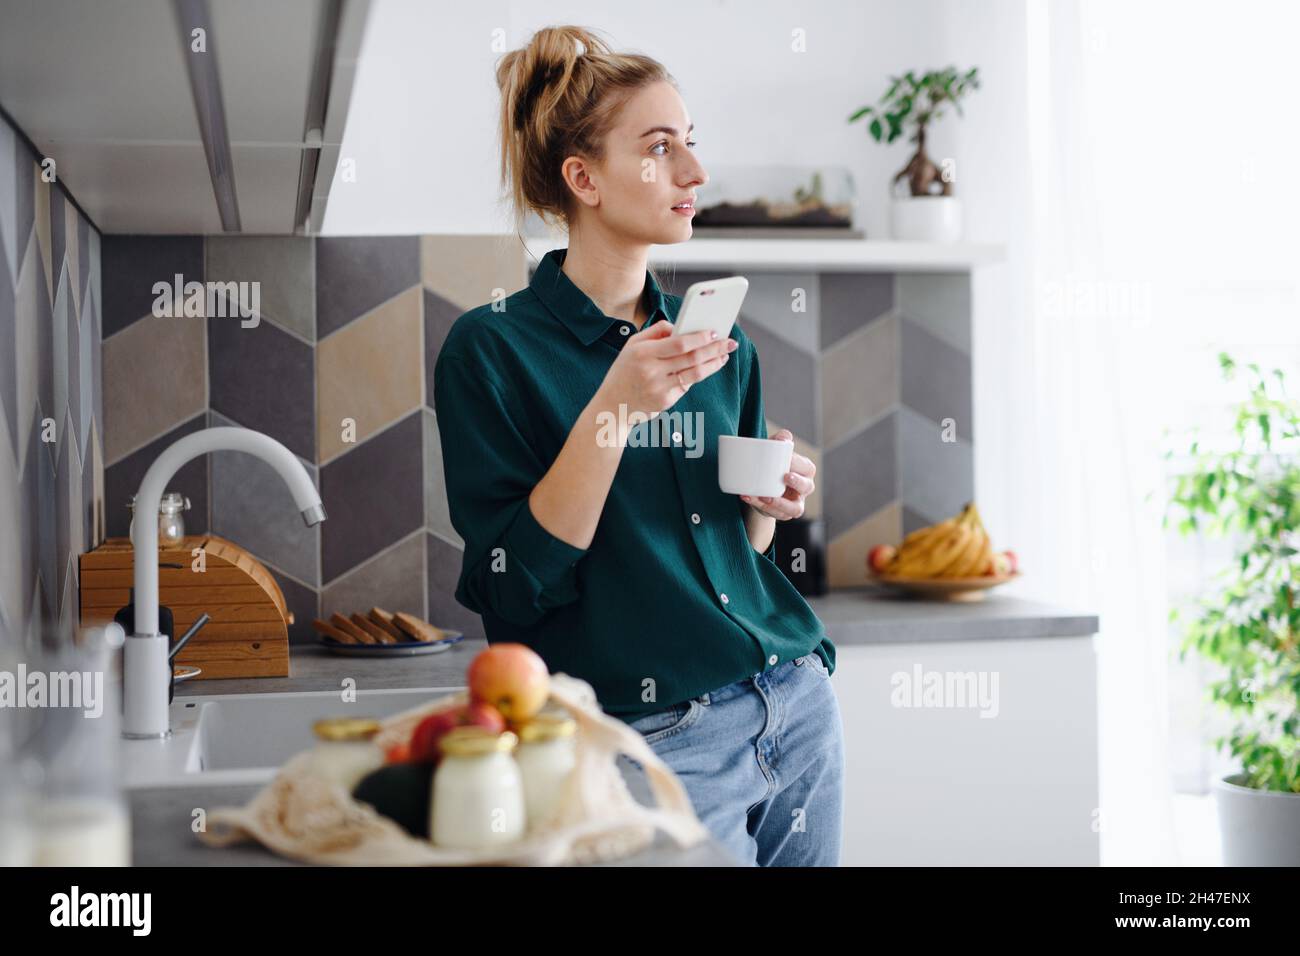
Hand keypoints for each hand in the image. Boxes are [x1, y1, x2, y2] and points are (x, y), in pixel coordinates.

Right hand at [596, 320, 737, 420]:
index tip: (715, 332)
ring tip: (723, 356)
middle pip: (692, 358)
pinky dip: (696, 376)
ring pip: (695, 374)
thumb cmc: (624, 371)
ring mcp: (659, 389)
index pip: (679, 343)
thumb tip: (681, 326)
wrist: (612, 406)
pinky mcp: (665, 402)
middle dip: (715, 349)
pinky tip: (704, 368)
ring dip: (714, 364)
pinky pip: (686, 386)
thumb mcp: (632, 345)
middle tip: (730, 343)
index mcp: (642, 353)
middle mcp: (651, 371)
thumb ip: (656, 332)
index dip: (700, 337)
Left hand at [739, 429, 814, 519]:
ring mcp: (795, 504)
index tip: (787, 460)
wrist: (762, 484)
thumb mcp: (775, 450)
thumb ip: (779, 440)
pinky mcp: (782, 514)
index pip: (807, 467)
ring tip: (764, 496)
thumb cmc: (772, 464)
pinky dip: (760, 506)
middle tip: (785, 477)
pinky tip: (748, 497)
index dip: (798, 464)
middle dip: (797, 483)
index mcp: (805, 470)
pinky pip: (775, 514)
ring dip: (780, 503)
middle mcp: (805, 488)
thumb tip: (784, 437)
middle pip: (807, 487)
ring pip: (795, 509)